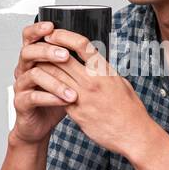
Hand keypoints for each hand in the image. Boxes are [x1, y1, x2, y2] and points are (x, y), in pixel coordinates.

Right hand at [9, 19, 78, 145]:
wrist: (41, 124)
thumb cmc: (55, 99)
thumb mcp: (66, 77)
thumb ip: (72, 62)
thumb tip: (93, 47)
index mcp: (35, 58)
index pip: (31, 37)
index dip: (38, 30)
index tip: (51, 26)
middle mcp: (25, 69)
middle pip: (28, 52)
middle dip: (47, 51)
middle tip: (64, 55)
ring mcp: (21, 85)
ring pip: (33, 75)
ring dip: (54, 80)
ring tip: (72, 89)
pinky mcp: (21, 102)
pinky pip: (33, 97)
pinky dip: (50, 98)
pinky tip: (65, 100)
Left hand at [39, 28, 157, 157]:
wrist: (133, 135)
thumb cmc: (130, 110)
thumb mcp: (121, 83)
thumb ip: (105, 72)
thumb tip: (96, 63)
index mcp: (105, 71)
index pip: (82, 45)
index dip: (64, 36)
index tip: (53, 33)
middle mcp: (92, 82)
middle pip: (62, 59)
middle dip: (47, 50)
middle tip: (37, 45)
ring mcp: (83, 98)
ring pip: (55, 77)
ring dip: (43, 68)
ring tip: (35, 63)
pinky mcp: (76, 113)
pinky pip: (56, 96)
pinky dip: (47, 88)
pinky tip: (42, 85)